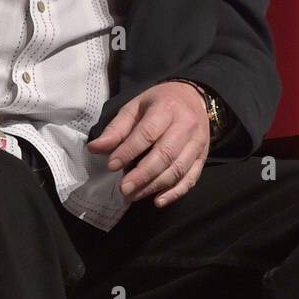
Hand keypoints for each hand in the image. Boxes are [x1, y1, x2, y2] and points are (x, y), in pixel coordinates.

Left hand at [88, 81, 209, 207]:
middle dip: (143, 174)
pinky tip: (158, 201)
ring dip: (154, 186)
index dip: (129, 151)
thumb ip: (117, 128)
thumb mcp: (135, 107)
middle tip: (124, 188)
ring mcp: (198, 142)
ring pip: (178, 169)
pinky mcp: (203, 156)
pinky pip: (191, 178)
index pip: (148, 133)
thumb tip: (95, 148)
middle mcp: (186, 125)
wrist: (194, 98)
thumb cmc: (160, 102)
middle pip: (165, 154)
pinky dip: (175, 193)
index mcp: (167, 108)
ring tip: (134, 195)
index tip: (111, 165)